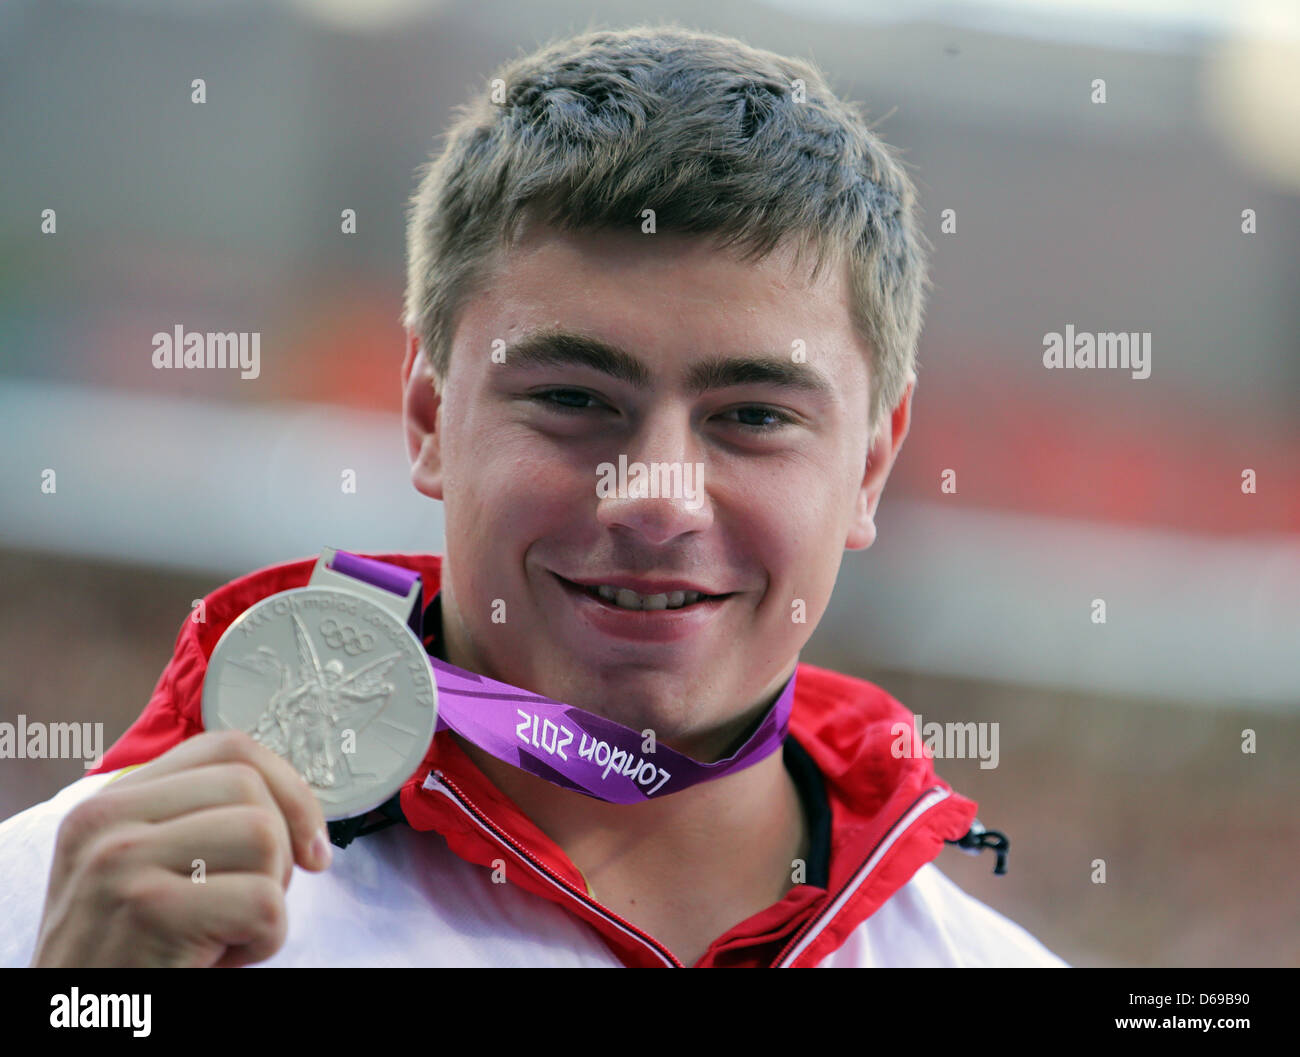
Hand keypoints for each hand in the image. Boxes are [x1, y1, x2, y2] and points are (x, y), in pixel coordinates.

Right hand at [30, 730, 331, 966]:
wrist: (78, 1019)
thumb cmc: (131, 952)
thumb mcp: (146, 869)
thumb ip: (198, 819)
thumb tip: (301, 808)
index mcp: (111, 801)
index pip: (228, 748)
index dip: (288, 787)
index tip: (308, 841)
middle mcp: (108, 819)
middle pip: (251, 787)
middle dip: (279, 847)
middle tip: (250, 901)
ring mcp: (123, 860)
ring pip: (263, 835)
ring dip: (270, 893)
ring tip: (227, 930)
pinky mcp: (149, 909)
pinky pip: (263, 902)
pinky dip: (265, 940)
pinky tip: (220, 959)